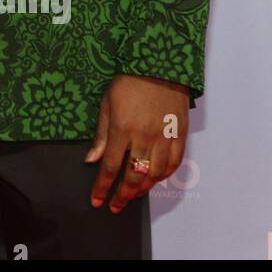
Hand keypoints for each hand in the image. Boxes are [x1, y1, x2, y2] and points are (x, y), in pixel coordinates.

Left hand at [85, 74, 189, 210]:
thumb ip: (101, 135)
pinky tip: (154, 181)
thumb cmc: (128, 82)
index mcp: (122, 129)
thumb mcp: (106, 104)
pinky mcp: (180, 135)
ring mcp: (164, 137)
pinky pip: (174, 164)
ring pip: (155, 175)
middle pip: (133, 176)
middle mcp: (144, 137)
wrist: (158, 65)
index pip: (111, 167)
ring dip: (142, 189)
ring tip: (132, 195)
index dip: (102, 187)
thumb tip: (92, 160)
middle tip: (115, 206)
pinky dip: (163, 176)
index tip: (97, 201)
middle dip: (122, 195)